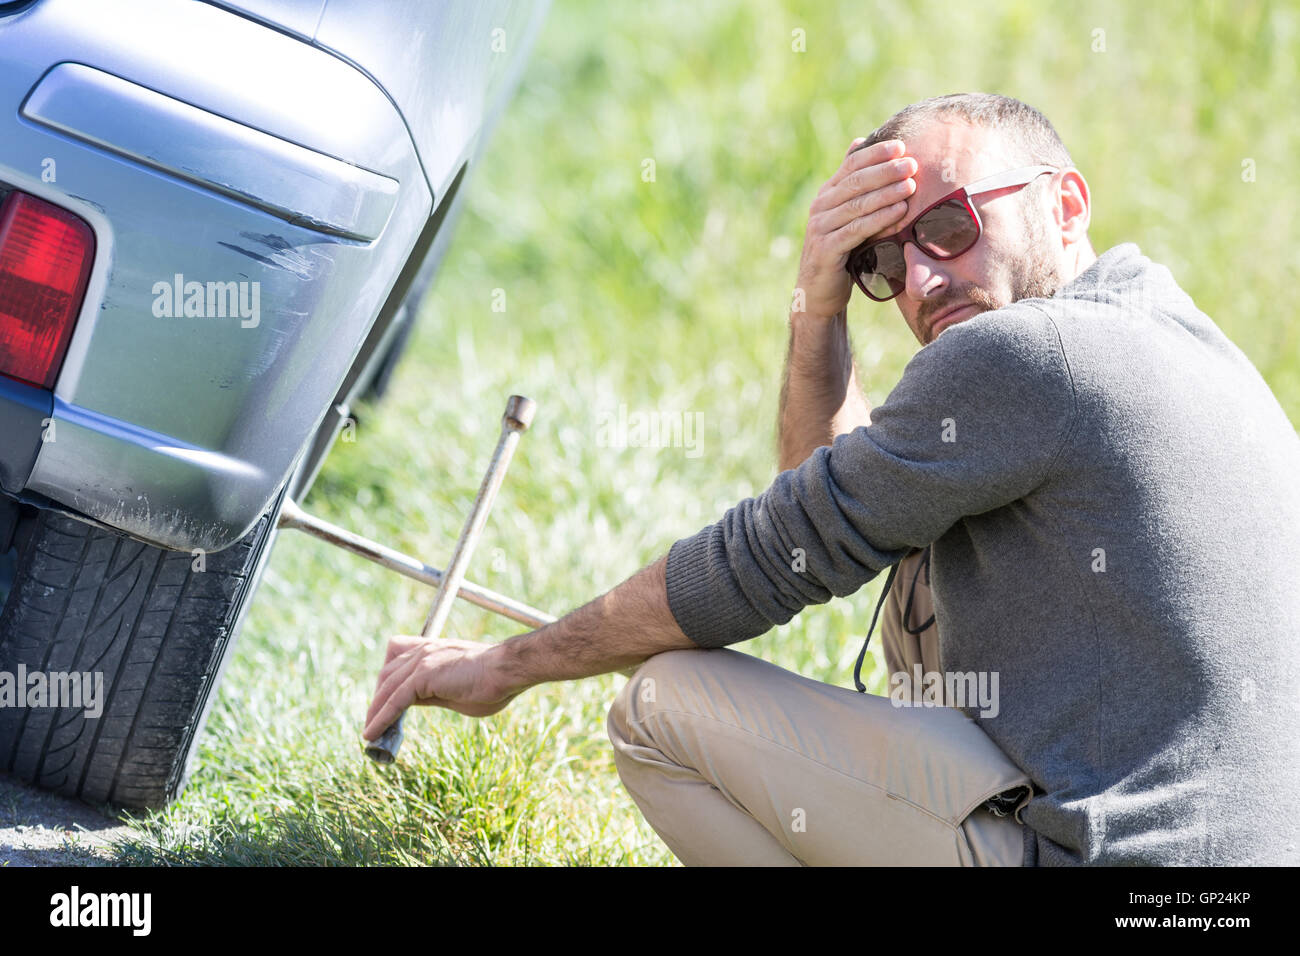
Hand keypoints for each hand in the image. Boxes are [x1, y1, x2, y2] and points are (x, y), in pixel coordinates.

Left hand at [362, 635, 517, 739]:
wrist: (507, 670)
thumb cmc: (493, 683)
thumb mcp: (455, 691)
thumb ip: (432, 693)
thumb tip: (413, 703)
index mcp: (432, 649)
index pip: (398, 661)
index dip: (389, 684)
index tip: (385, 705)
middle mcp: (423, 650)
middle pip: (387, 674)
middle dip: (378, 700)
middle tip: (375, 724)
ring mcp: (422, 661)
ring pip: (387, 689)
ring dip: (375, 713)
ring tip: (370, 735)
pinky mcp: (423, 675)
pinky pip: (394, 700)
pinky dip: (381, 718)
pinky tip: (373, 734)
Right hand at [794, 138, 917, 318]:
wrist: (819, 293)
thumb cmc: (842, 252)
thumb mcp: (847, 216)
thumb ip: (853, 186)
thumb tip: (859, 142)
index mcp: (827, 195)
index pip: (851, 164)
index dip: (875, 153)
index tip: (900, 145)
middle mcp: (820, 207)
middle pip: (855, 182)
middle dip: (885, 171)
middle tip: (911, 163)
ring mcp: (820, 228)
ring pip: (857, 204)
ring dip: (886, 193)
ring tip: (910, 185)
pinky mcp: (826, 250)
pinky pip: (856, 230)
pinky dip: (879, 219)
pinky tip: (900, 212)